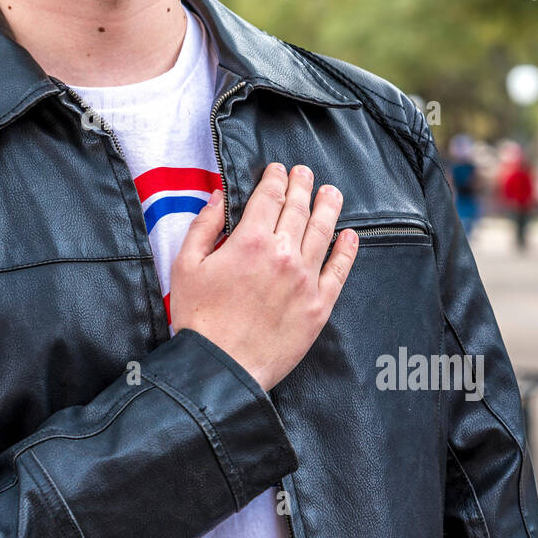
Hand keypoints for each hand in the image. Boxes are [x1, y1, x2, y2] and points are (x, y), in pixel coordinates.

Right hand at [169, 163, 358, 391]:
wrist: (220, 368)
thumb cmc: (198, 318)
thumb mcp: (186, 265)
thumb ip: (204, 225)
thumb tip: (220, 196)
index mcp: (250, 241)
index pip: (269, 197)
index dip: (274, 178)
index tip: (277, 169)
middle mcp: (283, 255)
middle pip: (298, 209)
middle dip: (301, 185)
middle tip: (304, 172)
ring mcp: (305, 280)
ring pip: (323, 232)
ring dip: (328, 207)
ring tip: (331, 192)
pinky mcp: (319, 306)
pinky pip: (339, 271)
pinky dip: (347, 250)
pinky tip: (351, 235)